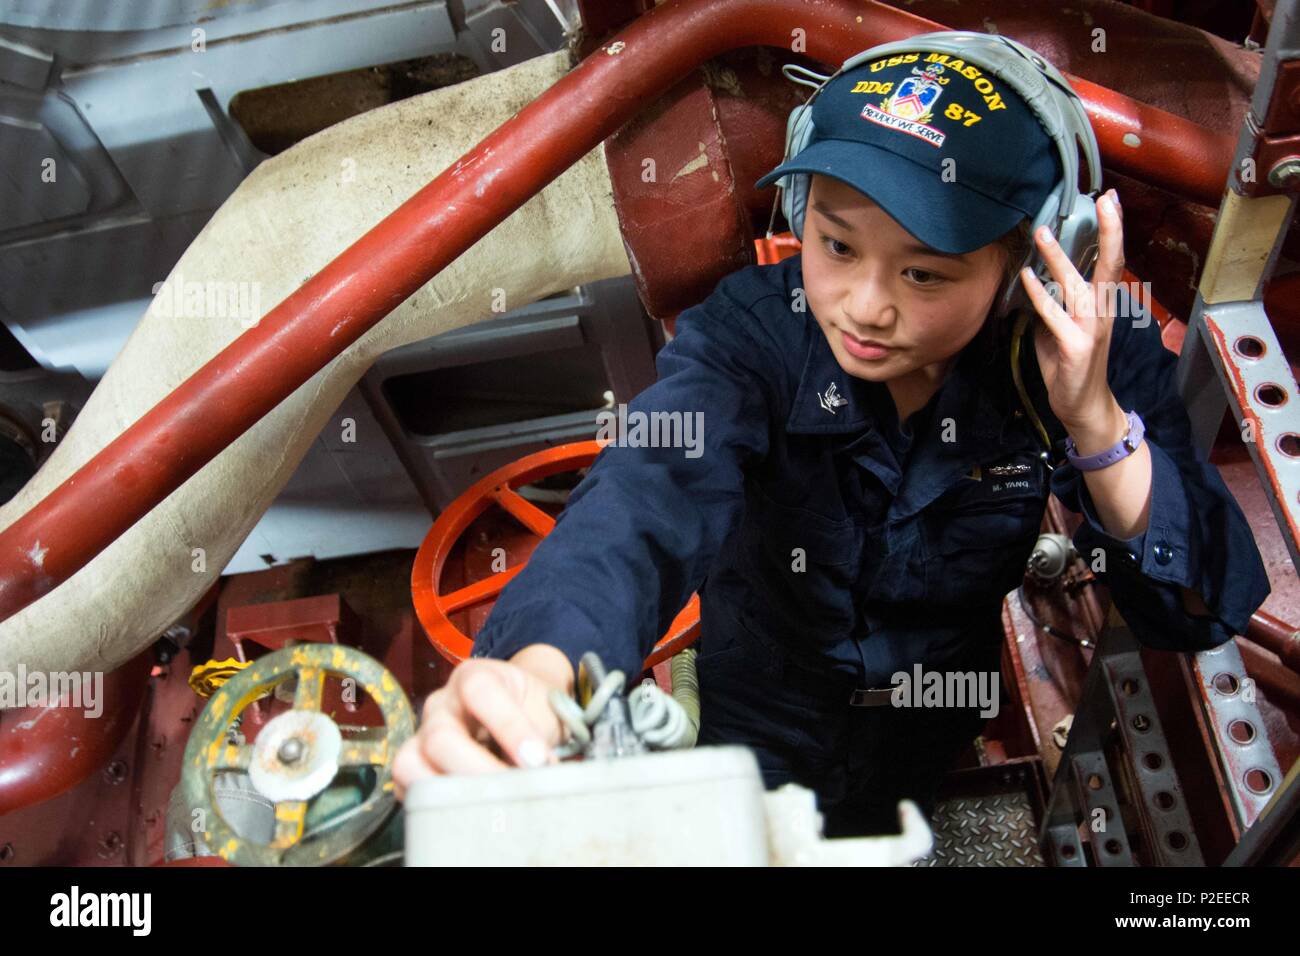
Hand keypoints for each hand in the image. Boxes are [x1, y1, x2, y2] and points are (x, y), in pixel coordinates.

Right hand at [392, 653, 566, 800]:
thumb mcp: (547, 711)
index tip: (538, 760)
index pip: (479, 691)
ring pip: (409, 763)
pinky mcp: (414, 765)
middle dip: (480, 772)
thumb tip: (537, 773)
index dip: (509, 727)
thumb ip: (540, 736)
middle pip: (440, 735)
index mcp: (474, 677)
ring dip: (450, 792)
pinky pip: (407, 788)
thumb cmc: (533, 710)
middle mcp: (441, 704)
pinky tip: (471, 811)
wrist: (522, 712)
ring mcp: (422, 734)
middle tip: (513, 793)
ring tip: (489, 805)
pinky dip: (435, 806)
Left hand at [1019, 188, 1125, 434]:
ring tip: (1042, 233)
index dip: (1113, 230)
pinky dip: (1039, 296)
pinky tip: (1027, 277)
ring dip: (1058, 259)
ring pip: (1077, 286)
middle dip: (1108, 231)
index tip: (1110, 199)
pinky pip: (1054, 316)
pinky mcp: (1075, 347)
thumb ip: (1054, 304)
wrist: (1083, 407)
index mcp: (1102, 305)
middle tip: (1101, 198)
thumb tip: (1037, 282)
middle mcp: (1102, 312)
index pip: (1111, 261)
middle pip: (1109, 265)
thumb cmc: (1071, 366)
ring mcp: (1090, 329)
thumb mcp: (1060, 329)